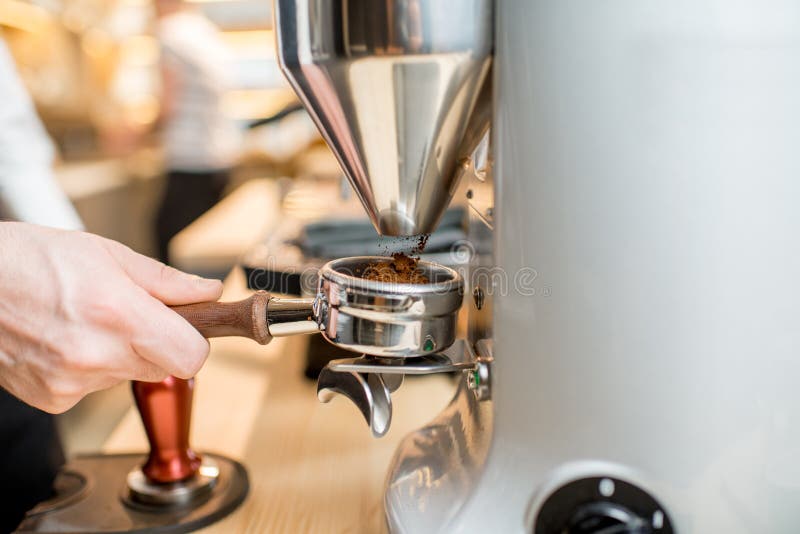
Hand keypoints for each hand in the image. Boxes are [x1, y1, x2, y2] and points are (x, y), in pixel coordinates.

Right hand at [0, 222, 222, 412]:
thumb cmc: (31, 259)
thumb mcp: (107, 254)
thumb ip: (165, 281)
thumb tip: (208, 292)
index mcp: (118, 314)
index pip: (191, 357)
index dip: (194, 341)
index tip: (184, 326)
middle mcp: (96, 355)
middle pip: (164, 368)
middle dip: (157, 343)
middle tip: (129, 315)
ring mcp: (72, 382)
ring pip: (128, 376)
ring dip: (120, 354)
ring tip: (84, 321)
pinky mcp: (52, 399)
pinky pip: (93, 387)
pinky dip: (88, 368)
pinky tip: (63, 340)